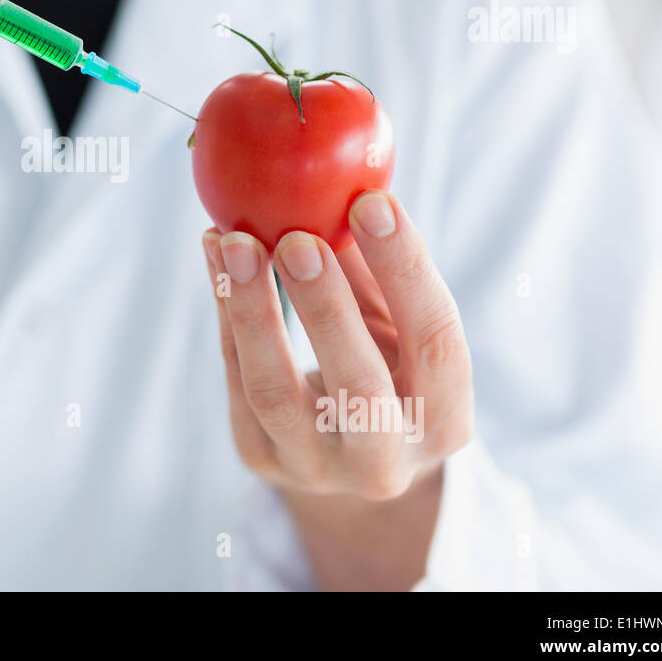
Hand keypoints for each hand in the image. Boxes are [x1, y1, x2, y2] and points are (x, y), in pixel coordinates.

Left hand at [201, 191, 473, 588]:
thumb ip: (375, 275)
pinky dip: (226, 311)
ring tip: (234, 242)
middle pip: (359, 386)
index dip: (406, 270)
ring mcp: (317, 468)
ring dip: (252, 309)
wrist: (343, 460)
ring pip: (276, 392)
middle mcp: (386, 461)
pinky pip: (236, 378)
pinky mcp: (260, 458)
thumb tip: (342, 192)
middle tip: (295, 238)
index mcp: (445, 422)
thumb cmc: (381, 368)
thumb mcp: (396, 332)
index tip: (371, 203)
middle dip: (326, 306)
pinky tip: (217, 256)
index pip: (437, 343)